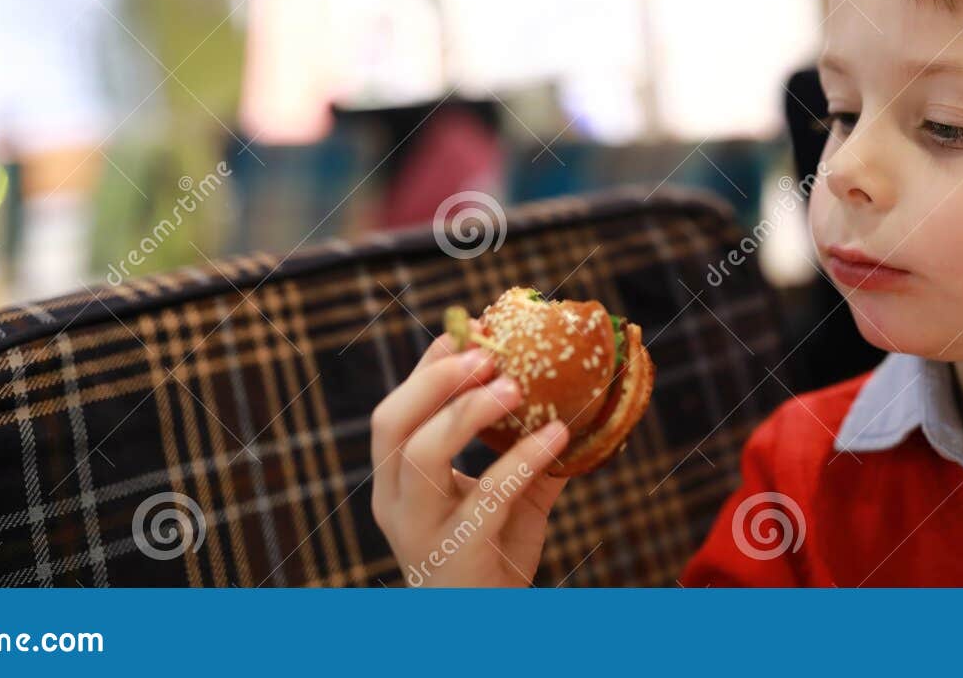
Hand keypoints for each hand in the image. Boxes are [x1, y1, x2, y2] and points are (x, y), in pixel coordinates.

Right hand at [371, 325, 570, 586]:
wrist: (485, 632)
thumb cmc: (491, 562)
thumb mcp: (508, 500)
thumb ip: (527, 456)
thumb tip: (571, 401)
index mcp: (396, 481)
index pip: (397, 410)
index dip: (428, 366)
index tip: (467, 329)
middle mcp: (395, 502)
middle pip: (391, 422)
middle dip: (436, 379)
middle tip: (487, 354)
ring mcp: (418, 530)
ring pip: (421, 454)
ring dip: (466, 410)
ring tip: (514, 387)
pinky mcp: (455, 554)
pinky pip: (484, 496)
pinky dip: (521, 459)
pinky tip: (557, 436)